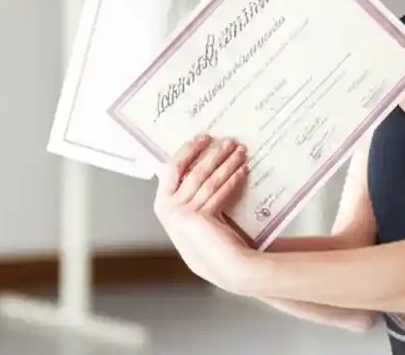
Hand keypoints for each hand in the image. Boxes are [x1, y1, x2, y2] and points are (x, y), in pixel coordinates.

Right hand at [154, 135, 254, 289]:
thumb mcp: (190, 214)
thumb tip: (197, 161)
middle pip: (194, 171)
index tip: (205, 137)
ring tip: (241, 152)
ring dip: (227, 163)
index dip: (189, 150)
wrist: (223, 266)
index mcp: (161, 204)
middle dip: (214, 153)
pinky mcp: (200, 217)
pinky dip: (233, 179)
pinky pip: (220, 191)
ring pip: (209, 179)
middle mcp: (168, 208)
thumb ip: (186, 193)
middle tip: (230, 141)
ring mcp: (182, 213)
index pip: (172, 168)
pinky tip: (243, 171)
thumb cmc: (209, 241)